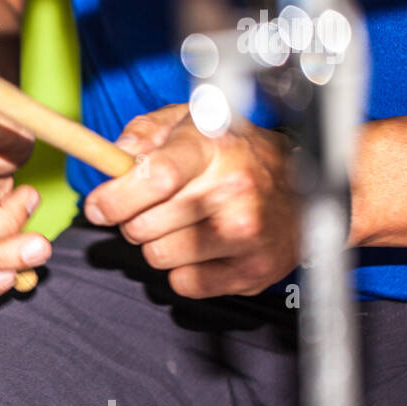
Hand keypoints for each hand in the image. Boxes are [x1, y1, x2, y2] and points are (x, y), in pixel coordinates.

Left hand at [83, 104, 298, 298]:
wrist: (307, 184)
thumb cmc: (238, 152)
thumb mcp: (189, 122)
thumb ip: (144, 133)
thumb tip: (114, 158)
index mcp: (214, 148)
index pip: (153, 177)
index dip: (114, 197)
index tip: (99, 205)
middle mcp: (234, 189)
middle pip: (144, 225)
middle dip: (133, 219)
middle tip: (154, 208)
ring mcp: (246, 233)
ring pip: (158, 257)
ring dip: (159, 244)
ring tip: (184, 224)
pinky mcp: (252, 270)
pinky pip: (184, 283)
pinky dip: (184, 270)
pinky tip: (203, 247)